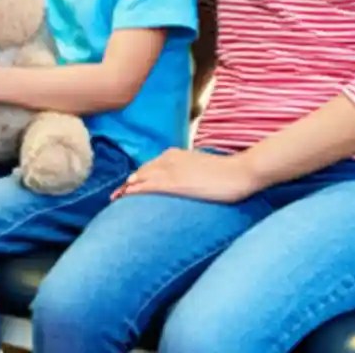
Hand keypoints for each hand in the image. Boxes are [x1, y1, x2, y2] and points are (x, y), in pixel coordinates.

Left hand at [111, 148, 262, 203]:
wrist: (239, 172)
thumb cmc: (227, 172)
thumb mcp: (202, 167)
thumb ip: (189, 171)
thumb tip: (187, 181)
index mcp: (174, 154)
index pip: (150, 166)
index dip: (138, 177)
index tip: (127, 186)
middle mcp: (168, 159)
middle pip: (141, 172)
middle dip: (128, 184)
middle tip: (115, 196)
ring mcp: (170, 171)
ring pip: (139, 179)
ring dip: (126, 189)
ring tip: (115, 199)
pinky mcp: (173, 183)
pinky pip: (147, 187)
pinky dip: (133, 192)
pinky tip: (124, 198)